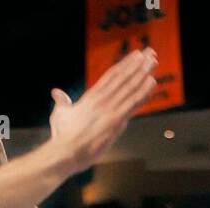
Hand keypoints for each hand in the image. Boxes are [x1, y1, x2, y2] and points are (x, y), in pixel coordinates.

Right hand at [50, 48, 156, 173]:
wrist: (66, 152)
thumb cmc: (62, 136)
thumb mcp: (59, 114)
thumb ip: (62, 102)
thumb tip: (56, 93)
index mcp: (91, 97)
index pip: (111, 76)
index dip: (124, 64)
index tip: (135, 56)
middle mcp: (102, 100)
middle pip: (123, 77)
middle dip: (137, 64)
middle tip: (150, 53)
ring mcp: (110, 110)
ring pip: (130, 87)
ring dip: (143, 73)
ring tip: (153, 62)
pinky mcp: (116, 122)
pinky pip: (132, 104)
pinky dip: (143, 92)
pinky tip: (152, 83)